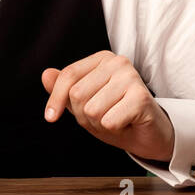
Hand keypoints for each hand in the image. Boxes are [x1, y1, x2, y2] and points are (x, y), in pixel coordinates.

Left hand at [41, 51, 175, 162]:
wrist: (148, 135)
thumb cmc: (116, 116)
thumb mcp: (84, 103)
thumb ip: (65, 89)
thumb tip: (46, 74)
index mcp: (102, 59)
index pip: (69, 75)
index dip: (56, 99)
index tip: (51, 117)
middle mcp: (117, 62)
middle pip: (77, 94)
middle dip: (84, 115)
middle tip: (103, 116)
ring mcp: (131, 77)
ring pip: (91, 110)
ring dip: (100, 124)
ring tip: (115, 119)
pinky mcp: (141, 97)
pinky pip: (108, 120)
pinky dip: (113, 129)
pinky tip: (126, 123)